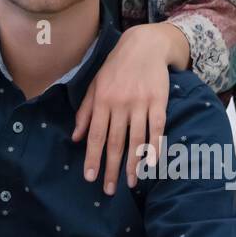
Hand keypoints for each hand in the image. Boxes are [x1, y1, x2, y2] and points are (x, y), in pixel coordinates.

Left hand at [72, 24, 175, 193]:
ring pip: (136, 139)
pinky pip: (157, 129)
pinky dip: (156, 147)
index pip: (95, 135)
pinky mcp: (159, 102)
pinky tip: (153, 164)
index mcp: (102, 100)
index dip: (92, 157)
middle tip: (108, 190)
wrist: (144, 46)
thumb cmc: (115, 68)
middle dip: (111, 168)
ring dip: (133, 163)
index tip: (90, 177)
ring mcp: (141, 103)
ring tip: (130, 183)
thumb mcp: (94, 85)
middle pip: (115, 141)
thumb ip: (85, 112)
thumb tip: (76, 138)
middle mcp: (120, 104)